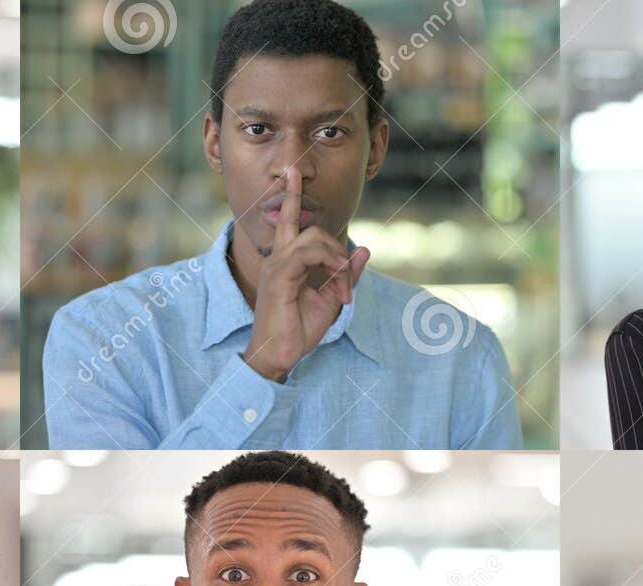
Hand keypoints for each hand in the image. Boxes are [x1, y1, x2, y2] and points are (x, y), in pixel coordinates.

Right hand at [243, 165, 369, 381]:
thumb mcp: (331, 300)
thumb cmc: (297, 330)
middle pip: (310, 229)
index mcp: (287, 261)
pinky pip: (308, 254)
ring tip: (342, 290)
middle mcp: (279, 258)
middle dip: (338, 251)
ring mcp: (277, 265)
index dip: (291, 195)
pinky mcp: (280, 276)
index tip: (294, 173)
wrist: (279, 355)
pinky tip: (337, 288)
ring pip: (313, 239)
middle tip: (346, 286)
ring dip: (337, 262)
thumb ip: (346, 274)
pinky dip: (330, 266)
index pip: (289, 220)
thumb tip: (364, 250)